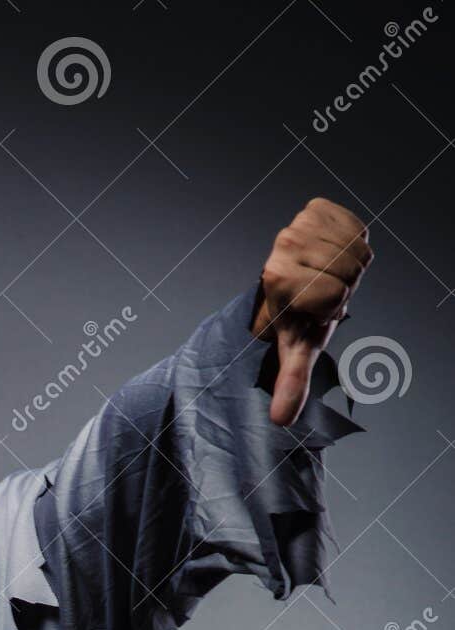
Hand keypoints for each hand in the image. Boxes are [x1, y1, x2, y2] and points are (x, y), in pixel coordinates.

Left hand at [253, 197, 372, 425]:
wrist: (291, 286)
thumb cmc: (296, 319)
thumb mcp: (296, 350)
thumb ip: (291, 383)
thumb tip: (281, 421)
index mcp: (276, 280)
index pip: (334, 295)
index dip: (334, 306)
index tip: (316, 309)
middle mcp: (281, 248)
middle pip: (347, 269)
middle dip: (343, 285)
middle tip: (322, 292)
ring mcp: (296, 224)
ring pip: (354, 246)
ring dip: (347, 263)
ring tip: (326, 274)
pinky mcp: (313, 208)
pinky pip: (353, 223)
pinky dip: (351, 239)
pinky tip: (332, 251)